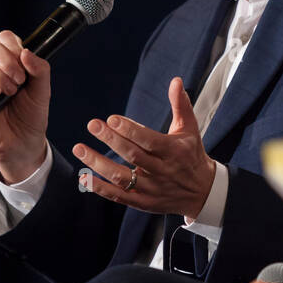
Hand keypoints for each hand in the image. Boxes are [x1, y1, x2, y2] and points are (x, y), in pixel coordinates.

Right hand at [0, 30, 50, 183]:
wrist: (25, 142)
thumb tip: (26, 52)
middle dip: (6, 61)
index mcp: (12, 62)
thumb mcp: (43, 90)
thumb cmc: (33, 115)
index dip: (13, 45)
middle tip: (20, 80)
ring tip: (11, 91)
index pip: (5, 39)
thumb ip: (40, 69)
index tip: (24, 61)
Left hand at [72, 76, 216, 216]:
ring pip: (122, 177)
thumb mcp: (190, 128)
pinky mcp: (144, 202)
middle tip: (93, 125)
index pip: (149, 140)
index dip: (130, 130)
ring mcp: (152, 188)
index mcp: (174, 151)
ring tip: (80, 149)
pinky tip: (84, 176)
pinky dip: (100, 188)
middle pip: (133, 156)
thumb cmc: (192, 154)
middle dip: (111, 140)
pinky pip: (119, 196)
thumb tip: (176, 81)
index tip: (111, 119)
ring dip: (98, 164)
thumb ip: (180, 104)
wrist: (203, 191)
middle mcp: (163, 171)